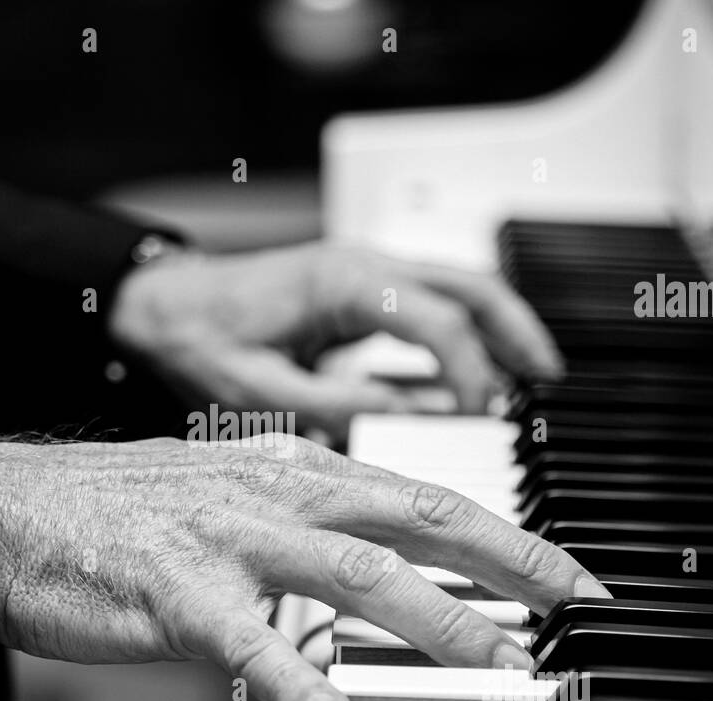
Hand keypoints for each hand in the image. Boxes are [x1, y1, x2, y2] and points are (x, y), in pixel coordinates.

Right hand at [0, 434, 609, 700]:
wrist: (13, 509)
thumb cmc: (120, 510)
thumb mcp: (228, 496)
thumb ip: (301, 528)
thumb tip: (364, 573)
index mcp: (292, 468)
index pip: (419, 496)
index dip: (503, 534)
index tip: (563, 574)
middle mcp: (273, 491)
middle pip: (415, 518)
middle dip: (509, 562)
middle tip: (576, 602)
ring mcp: (228, 537)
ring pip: (355, 573)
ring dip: (437, 619)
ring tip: (497, 662)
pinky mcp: (175, 590)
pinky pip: (245, 640)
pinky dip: (292, 678)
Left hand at [109, 241, 563, 435]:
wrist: (162, 308)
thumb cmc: (201, 341)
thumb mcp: (263, 392)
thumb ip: (342, 406)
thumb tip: (419, 420)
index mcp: (345, 285)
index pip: (440, 322)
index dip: (473, 374)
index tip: (487, 419)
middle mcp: (365, 267)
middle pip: (471, 286)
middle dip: (518, 332)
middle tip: (550, 381)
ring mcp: (365, 275)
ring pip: (459, 289)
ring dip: (500, 329)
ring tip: (530, 380)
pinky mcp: (359, 292)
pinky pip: (431, 304)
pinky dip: (465, 334)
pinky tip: (473, 374)